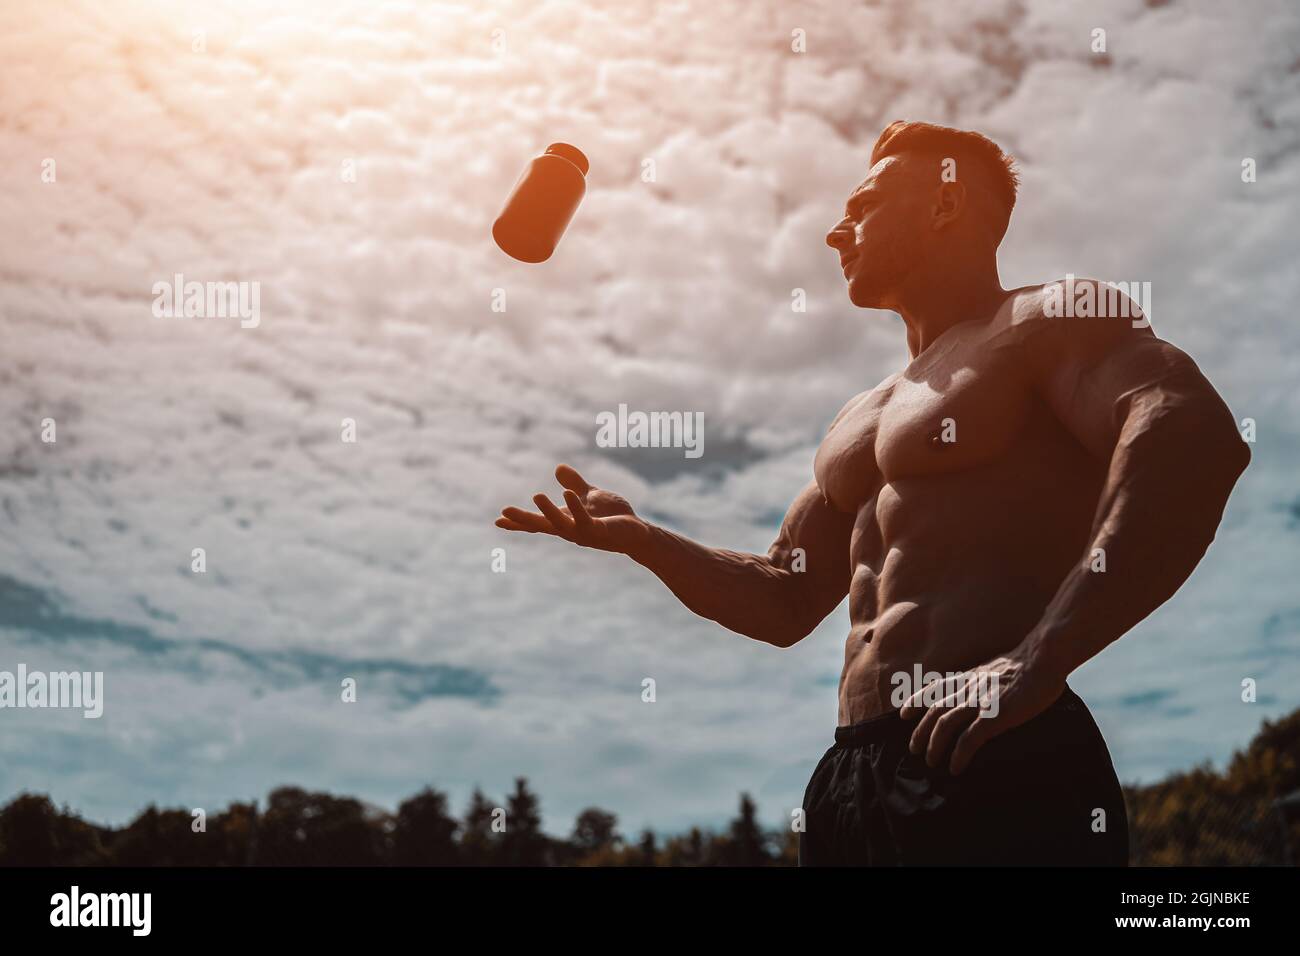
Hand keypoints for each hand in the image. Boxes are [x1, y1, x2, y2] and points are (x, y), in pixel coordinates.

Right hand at [495, 464, 646, 553]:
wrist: (637, 532)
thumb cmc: (613, 517)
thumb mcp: (590, 495)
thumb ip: (574, 483)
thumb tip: (558, 468)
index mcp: (565, 521)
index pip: (538, 521)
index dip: (519, 521)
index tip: (498, 519)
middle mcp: (570, 529)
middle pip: (542, 525)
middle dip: (523, 520)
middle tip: (503, 513)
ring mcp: (583, 532)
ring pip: (560, 523)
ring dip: (547, 511)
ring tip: (536, 495)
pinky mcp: (598, 531)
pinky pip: (583, 520)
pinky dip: (575, 507)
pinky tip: (568, 494)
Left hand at [899, 642, 1066, 774]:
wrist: (1043, 657)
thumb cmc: (1028, 665)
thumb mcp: (996, 668)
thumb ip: (984, 680)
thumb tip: (984, 691)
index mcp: (969, 676)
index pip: (935, 688)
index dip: (916, 701)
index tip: (903, 714)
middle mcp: (967, 687)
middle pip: (934, 711)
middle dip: (921, 731)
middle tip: (914, 749)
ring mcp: (979, 701)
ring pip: (945, 725)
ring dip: (934, 746)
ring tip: (931, 762)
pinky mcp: (994, 716)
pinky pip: (969, 739)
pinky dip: (958, 755)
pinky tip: (955, 767)